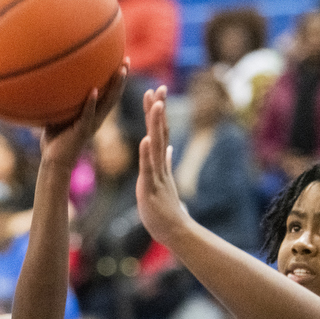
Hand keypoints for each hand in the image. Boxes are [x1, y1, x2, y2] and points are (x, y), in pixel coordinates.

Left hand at [40, 62, 127, 168]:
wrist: (54, 162)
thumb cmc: (55, 139)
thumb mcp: (59, 116)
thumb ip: (61, 101)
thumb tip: (52, 80)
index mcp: (94, 115)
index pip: (109, 94)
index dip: (117, 79)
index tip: (122, 61)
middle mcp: (97, 119)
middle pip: (114, 96)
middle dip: (122, 78)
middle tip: (127, 60)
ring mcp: (91, 125)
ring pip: (107, 104)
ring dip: (115, 87)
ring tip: (120, 70)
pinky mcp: (82, 131)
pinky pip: (87, 115)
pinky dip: (91, 103)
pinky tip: (93, 91)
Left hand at [135, 85, 190, 248]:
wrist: (174, 230)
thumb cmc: (165, 208)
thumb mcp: (162, 180)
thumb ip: (165, 162)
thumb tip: (168, 147)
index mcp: (159, 163)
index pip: (159, 132)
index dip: (156, 113)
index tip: (155, 93)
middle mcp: (160, 165)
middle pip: (159, 132)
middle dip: (157, 110)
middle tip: (157, 88)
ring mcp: (157, 175)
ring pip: (156, 145)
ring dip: (155, 125)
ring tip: (155, 105)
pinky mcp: (152, 187)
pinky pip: (149, 168)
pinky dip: (147, 154)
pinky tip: (145, 140)